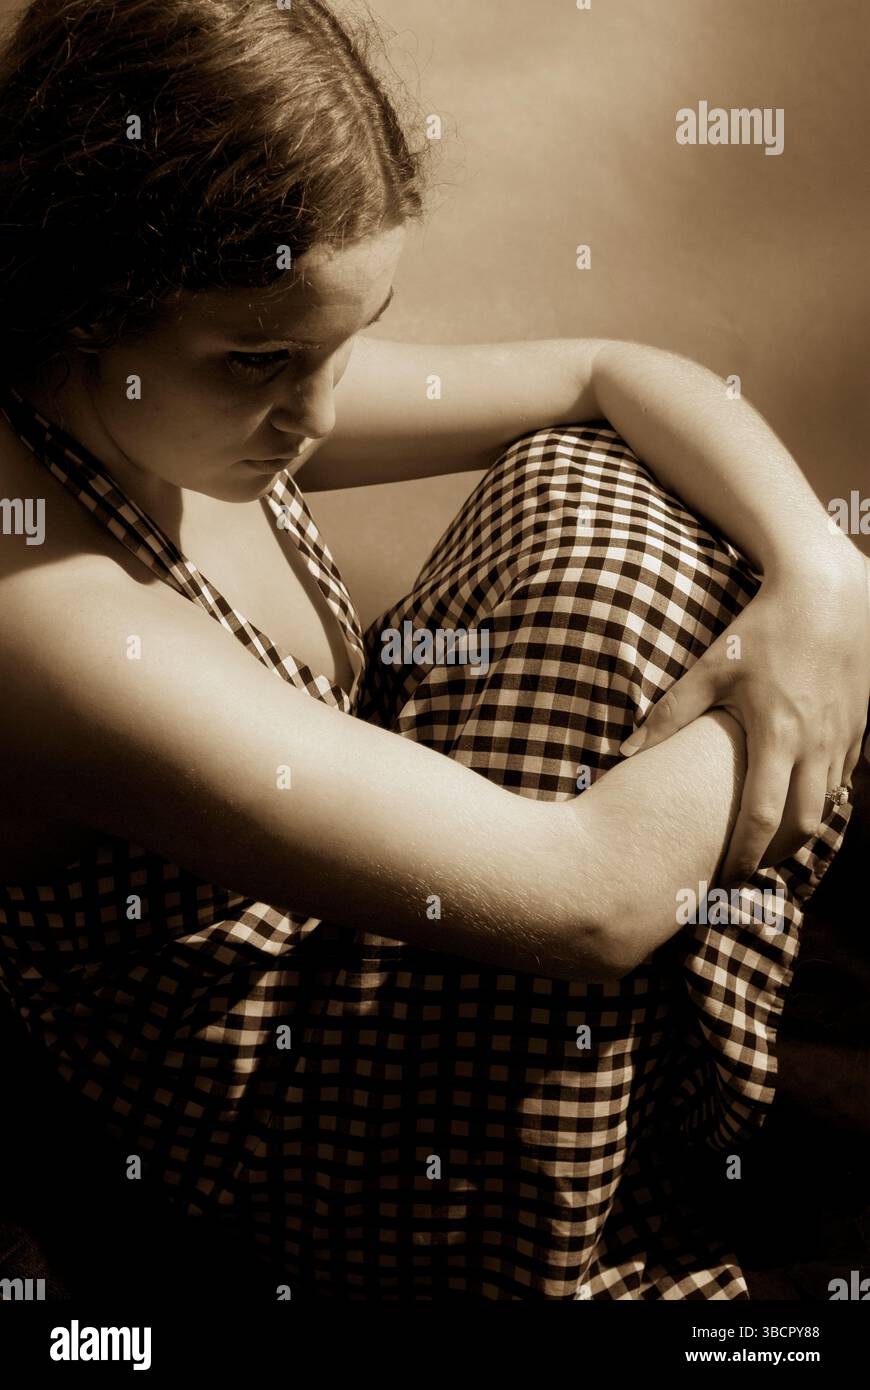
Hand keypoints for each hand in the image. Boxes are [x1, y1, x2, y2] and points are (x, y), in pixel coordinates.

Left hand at [619, 547, 869, 883]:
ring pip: (828, 802)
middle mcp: (817, 743)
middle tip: (749, 865)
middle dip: (779, 852)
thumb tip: (623, 752)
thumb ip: (669, 714)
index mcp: (778, 734)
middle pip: (805, 823)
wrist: (830, 593)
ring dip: (801, 824)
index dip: (745, 854)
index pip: (762, 816)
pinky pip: (843, 777)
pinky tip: (795, 798)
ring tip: (769, 838)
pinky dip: (821, 795)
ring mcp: (844, 737)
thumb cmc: (763, 628)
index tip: (726, 875)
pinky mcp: (860, 726)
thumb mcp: (712, 667)